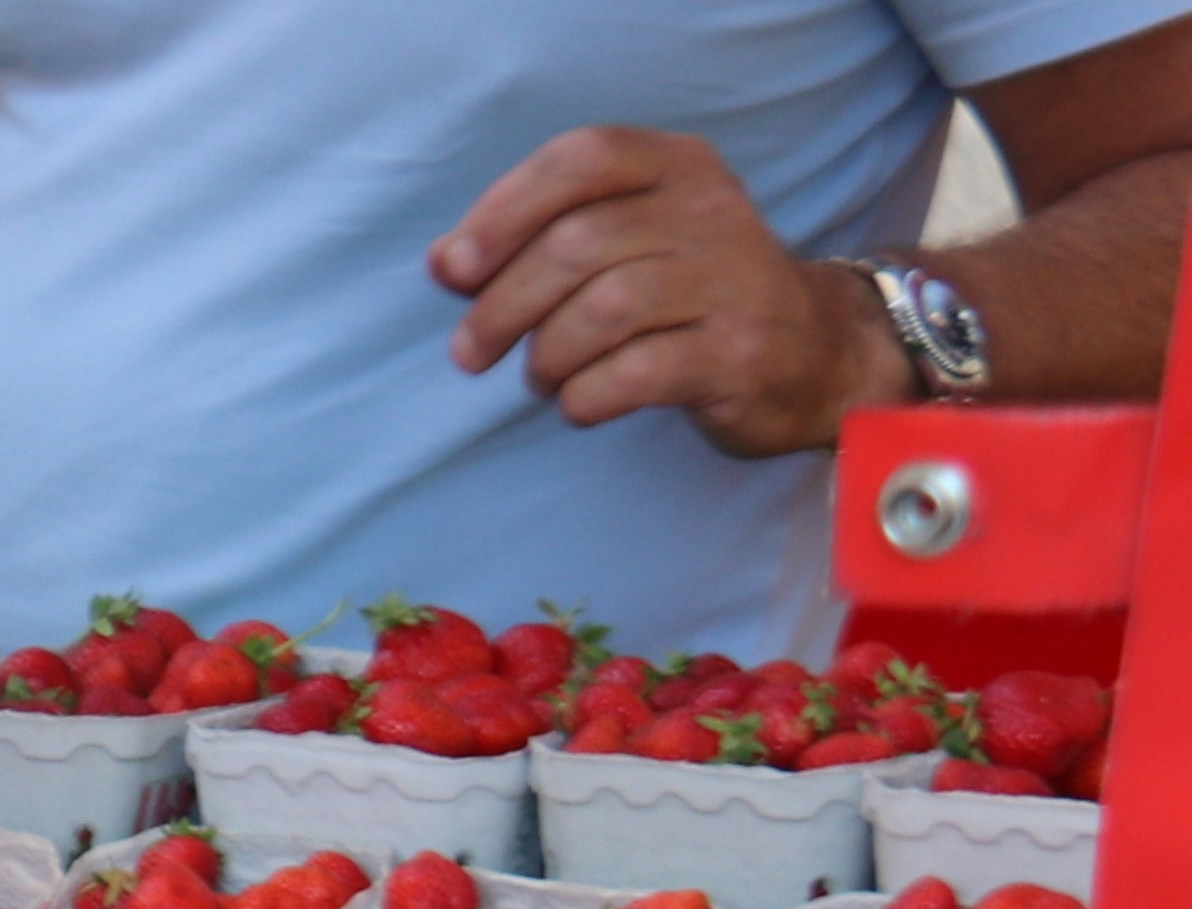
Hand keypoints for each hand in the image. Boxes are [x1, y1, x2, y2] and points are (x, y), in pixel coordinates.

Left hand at [432, 125, 899, 457]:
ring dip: (545, 356)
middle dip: (502, 307)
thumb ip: (535, 241)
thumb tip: (445, 262)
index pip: (581, 158)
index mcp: (679, 165)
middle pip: (577, 245)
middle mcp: (712, 211)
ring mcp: (733, 281)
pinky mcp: (739, 353)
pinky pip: (635, 373)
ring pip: (602, 310)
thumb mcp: (623, 245)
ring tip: (540, 376)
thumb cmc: (686, 297)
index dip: (504, 210)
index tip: (455, 270)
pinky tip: (581, 402)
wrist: (811, 351)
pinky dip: (585, 396)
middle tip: (472, 352)